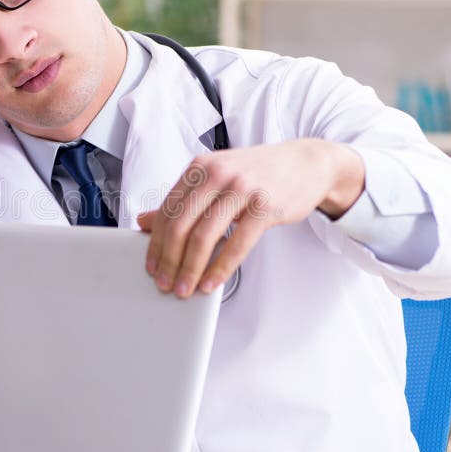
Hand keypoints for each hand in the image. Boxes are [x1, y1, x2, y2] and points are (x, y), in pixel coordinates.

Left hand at [137, 139, 364, 297]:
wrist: (307, 162)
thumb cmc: (258, 173)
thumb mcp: (216, 178)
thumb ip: (183, 200)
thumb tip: (143, 221)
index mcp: (200, 167)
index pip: (168, 209)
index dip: (155, 242)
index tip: (151, 266)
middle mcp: (217, 174)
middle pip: (181, 224)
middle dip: (168, 260)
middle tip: (164, 283)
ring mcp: (242, 188)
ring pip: (205, 236)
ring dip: (191, 269)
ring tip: (185, 289)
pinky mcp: (265, 206)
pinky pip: (236, 244)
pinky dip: (221, 268)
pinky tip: (212, 283)